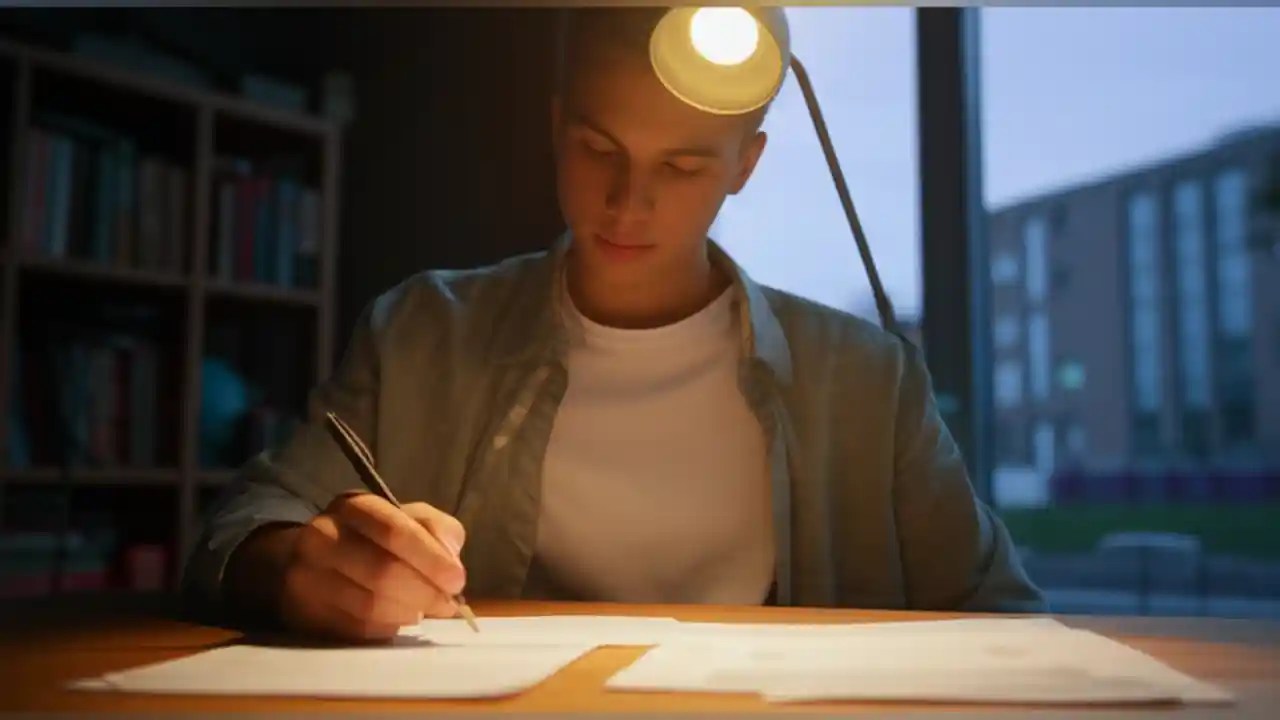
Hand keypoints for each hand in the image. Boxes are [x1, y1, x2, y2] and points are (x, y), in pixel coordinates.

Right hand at [279, 492, 467, 639]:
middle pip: (382, 571)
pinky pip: (355, 628)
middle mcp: (322, 536)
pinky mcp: (304, 612)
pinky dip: (385, 627)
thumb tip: (450, 557)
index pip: (394, 530)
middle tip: (447, 604)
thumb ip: (437, 529)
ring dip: (407, 612)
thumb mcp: (408, 519)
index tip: (456, 580)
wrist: (315, 560)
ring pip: (368, 605)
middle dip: (424, 592)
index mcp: (353, 506)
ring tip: (422, 610)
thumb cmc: (375, 538)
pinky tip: (395, 619)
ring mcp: (307, 576)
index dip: (430, 558)